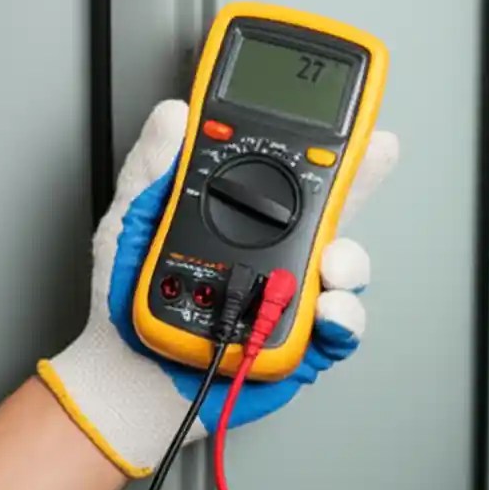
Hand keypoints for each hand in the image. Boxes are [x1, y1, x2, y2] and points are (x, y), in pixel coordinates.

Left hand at [37, 100, 398, 476]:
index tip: (354, 123)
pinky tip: (325, 309)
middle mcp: (280, 253)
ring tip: (328, 264)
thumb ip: (153, 169)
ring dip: (348, 260)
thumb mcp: (130, 220)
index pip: (297, 172)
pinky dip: (342, 317)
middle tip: (365, 167)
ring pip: (348, 269)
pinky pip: (342, 328)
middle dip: (363, 184)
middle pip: (338, 211)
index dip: (331, 145)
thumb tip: (176, 115)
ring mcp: (297, 296)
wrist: (123, 374)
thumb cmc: (123, 301)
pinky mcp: (305, 342)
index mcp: (247, 217)